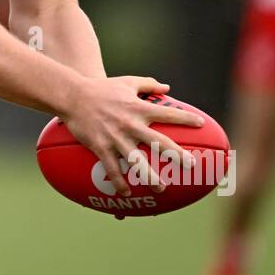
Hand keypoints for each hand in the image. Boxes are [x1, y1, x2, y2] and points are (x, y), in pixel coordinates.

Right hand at [61, 75, 202, 196]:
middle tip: (191, 165)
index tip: (201, 125)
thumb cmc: (101, 88)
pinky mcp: (100, 147)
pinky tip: (126, 193)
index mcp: (139, 108)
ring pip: (136, 161)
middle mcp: (130, 124)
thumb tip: (167, 88)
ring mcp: (116, 137)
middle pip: (158, 142)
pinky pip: (112, 168)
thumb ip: (148, 84)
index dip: (185, 119)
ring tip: (160, 188)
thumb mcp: (127, 82)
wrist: (73, 96)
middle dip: (176, 154)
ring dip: (149, 176)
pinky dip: (119, 182)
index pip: (168, 114)